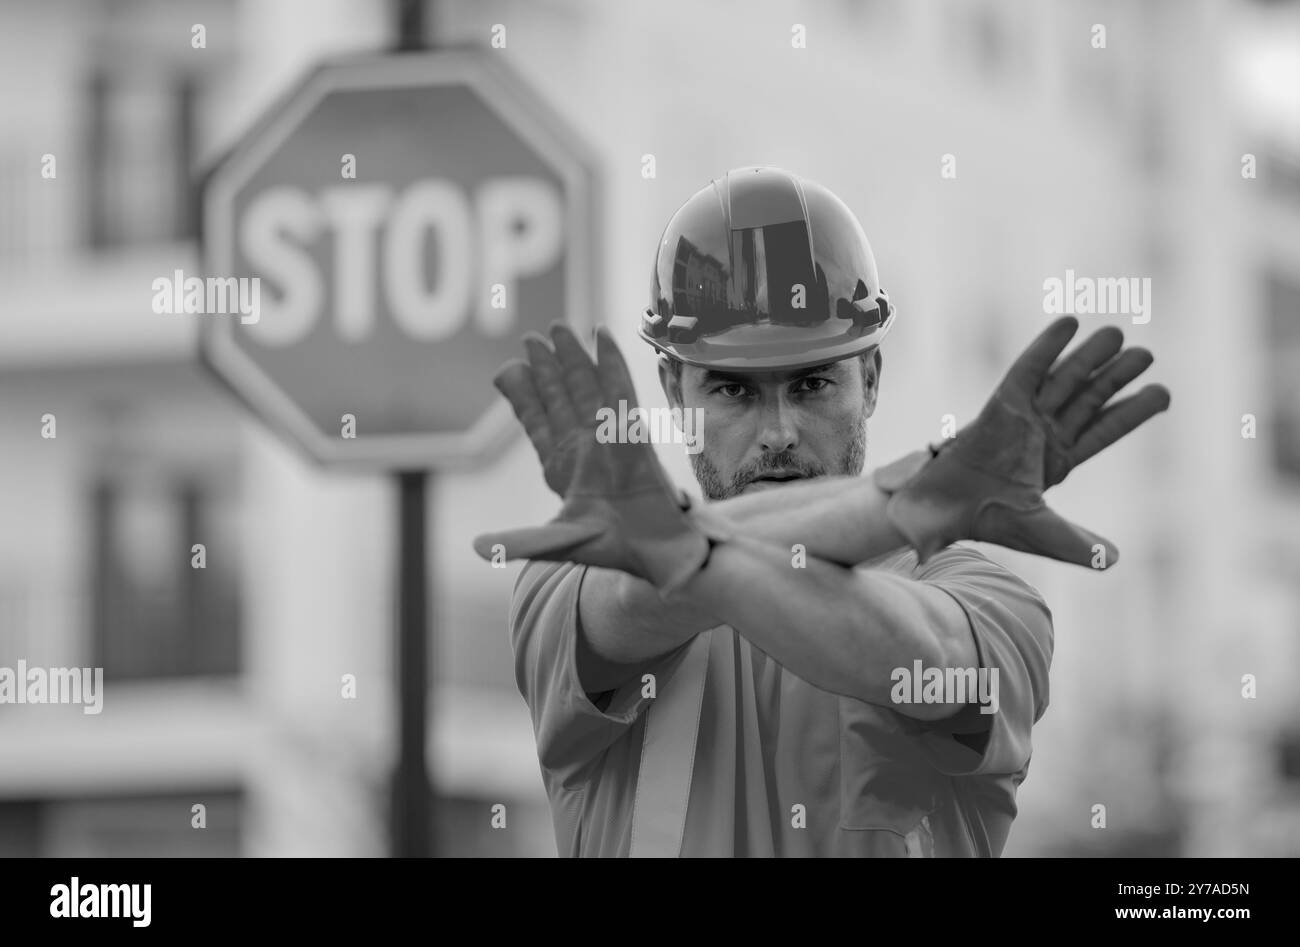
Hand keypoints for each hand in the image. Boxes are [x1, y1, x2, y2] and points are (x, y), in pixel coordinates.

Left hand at [474, 325, 712, 593]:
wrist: (653, 551)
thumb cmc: (609, 548)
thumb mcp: (557, 542)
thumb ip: (520, 540)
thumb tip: (478, 549)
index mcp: (560, 466)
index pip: (536, 420)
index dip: (523, 394)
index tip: (508, 370)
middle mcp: (582, 445)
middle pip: (559, 395)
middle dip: (545, 366)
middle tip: (531, 337)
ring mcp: (608, 434)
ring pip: (586, 384)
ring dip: (573, 356)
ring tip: (560, 327)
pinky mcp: (633, 429)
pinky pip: (619, 386)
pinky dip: (611, 359)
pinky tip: (602, 334)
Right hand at [874, 316, 1170, 567]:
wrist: (941, 509)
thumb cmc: (984, 519)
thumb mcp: (1040, 532)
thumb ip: (1078, 544)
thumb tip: (1116, 560)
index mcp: (1056, 460)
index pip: (1102, 430)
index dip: (1131, 413)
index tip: (1162, 394)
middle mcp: (1042, 433)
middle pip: (1088, 398)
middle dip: (1116, 377)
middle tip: (1146, 354)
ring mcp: (1022, 415)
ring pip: (1063, 379)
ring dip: (1089, 357)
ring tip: (1118, 333)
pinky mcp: (1001, 401)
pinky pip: (1028, 369)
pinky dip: (1047, 347)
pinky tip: (1070, 324)